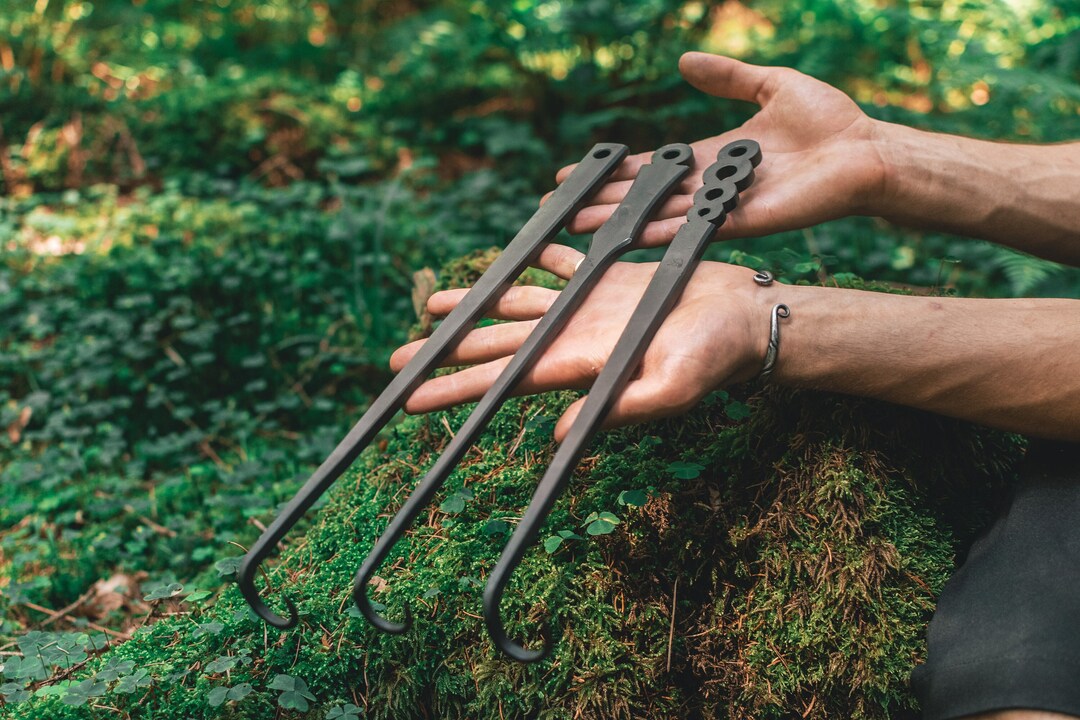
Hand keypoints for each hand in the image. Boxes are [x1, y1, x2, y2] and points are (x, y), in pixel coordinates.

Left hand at [392, 245, 772, 440]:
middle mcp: (572, 338)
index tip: (407, 398)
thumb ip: (618, 409)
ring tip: (434, 304)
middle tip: (395, 358)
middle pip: (494, 344)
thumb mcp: (670, 388)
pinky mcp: (609, 278)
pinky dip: (536, 258)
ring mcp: (588, 307)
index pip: (501, 378)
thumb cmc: (716, 358)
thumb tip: (558, 435)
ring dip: (475, 302)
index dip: (453, 389)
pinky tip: (511, 252)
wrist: (746, 319)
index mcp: (577, 364)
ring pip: (515, 302)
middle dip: (445, 352)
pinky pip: (562, 264)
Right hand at [548, 52, 886, 244]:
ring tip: (579, 224)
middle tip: (561, 208)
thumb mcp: (770, 85)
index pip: (657, 165)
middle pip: (648, 195)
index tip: (582, 172)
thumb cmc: (829, 119)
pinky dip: (663, 232)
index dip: (618, 170)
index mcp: (717, 156)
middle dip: (604, 201)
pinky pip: (696, 227)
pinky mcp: (744, 220)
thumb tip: (685, 61)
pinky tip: (630, 235)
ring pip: (661, 215)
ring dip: (620, 221)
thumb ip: (728, 77)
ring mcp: (726, 206)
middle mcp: (713, 185)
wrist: (867, 150)